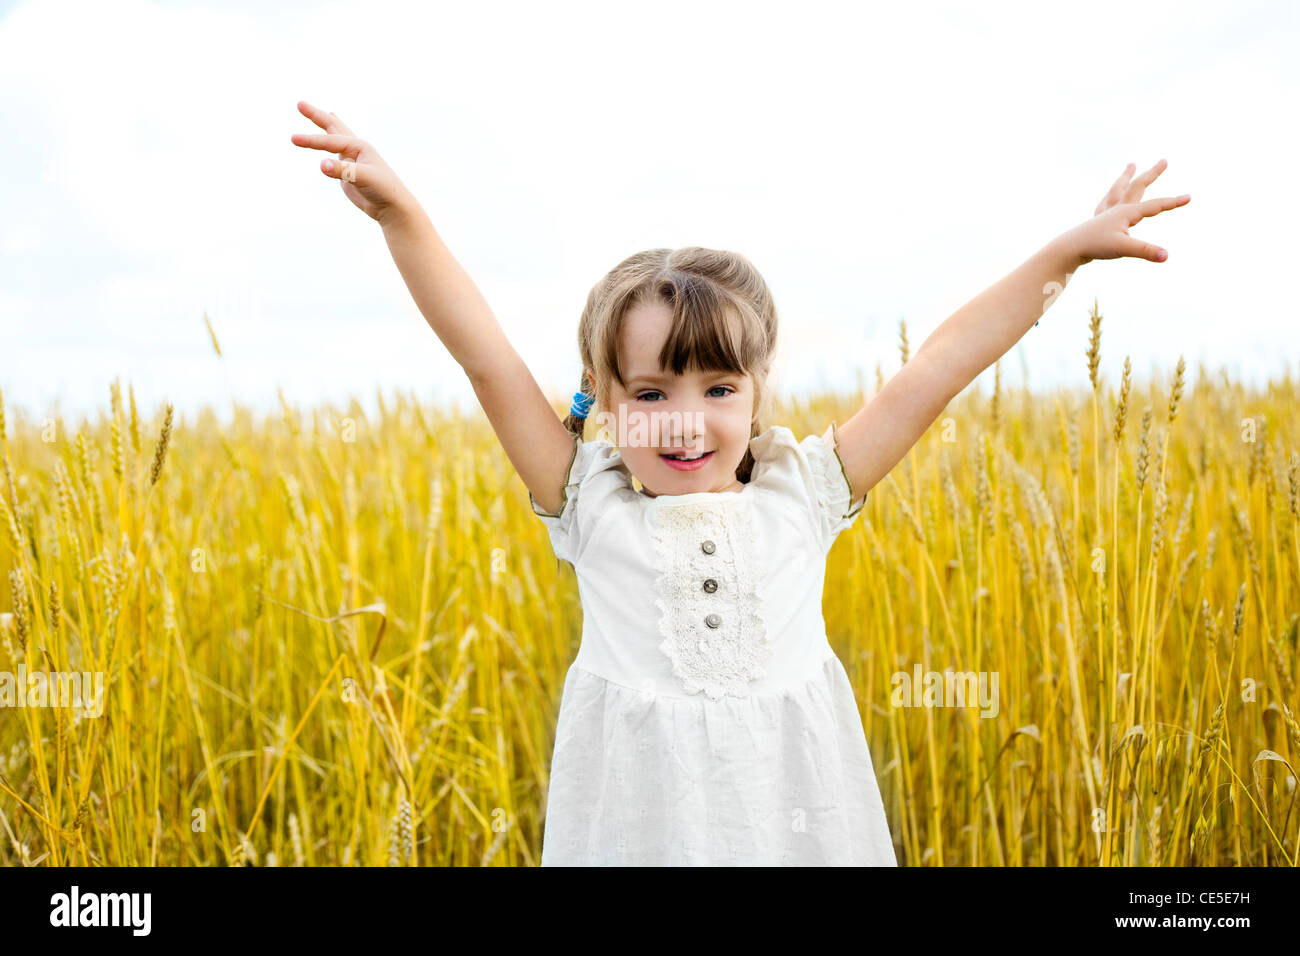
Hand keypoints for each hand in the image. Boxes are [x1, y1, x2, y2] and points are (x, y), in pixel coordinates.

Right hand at [290, 101, 415, 225]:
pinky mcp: (348, 172)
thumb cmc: (384, 190)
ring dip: (323, 124)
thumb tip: (321, 164)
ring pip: (335, 137)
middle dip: (316, 115)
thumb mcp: (363, 178)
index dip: (312, 140)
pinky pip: (335, 153)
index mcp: (360, 147)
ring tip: (312, 112)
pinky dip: (328, 144)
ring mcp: (351, 159)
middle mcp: (356, 149)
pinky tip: (327, 144)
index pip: (331, 141)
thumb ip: (343, 170)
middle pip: (333, 127)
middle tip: (299, 104)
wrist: (393, 206)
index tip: (294, 139)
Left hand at [1060, 159, 1190, 266]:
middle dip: (1152, 174)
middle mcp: (1117, 208)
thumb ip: (1146, 251)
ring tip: (1131, 165)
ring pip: (1119, 190)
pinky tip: (1111, 197)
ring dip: (1126, 177)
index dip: (1173, 202)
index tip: (1189, 197)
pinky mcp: (1096, 221)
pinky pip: (1106, 203)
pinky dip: (1111, 196)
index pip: (1155, 206)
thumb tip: (1166, 256)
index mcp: (1127, 212)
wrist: (1068, 248)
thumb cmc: (1095, 246)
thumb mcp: (1123, 249)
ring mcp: (1105, 213)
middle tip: (1164, 161)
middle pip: (1138, 187)